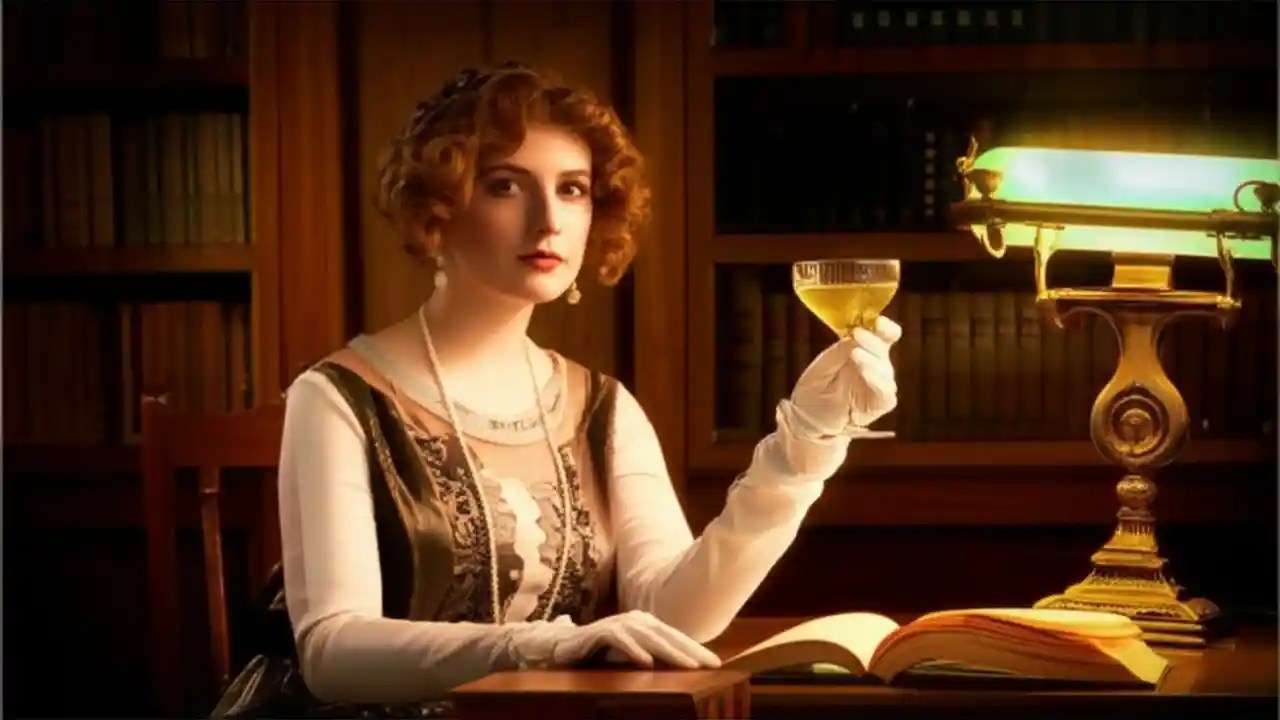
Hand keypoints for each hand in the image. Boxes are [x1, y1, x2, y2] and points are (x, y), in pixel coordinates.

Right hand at [512, 611, 721, 669]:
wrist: (563, 646)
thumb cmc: (602, 652)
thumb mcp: (633, 655)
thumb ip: (654, 656)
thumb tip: (684, 668)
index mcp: (646, 624)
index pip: (676, 637)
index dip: (697, 649)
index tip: (717, 664)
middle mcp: (635, 619)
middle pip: (668, 635)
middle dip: (691, 650)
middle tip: (711, 665)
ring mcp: (618, 624)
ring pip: (649, 638)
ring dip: (670, 652)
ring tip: (688, 666)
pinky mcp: (599, 632)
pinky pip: (619, 640)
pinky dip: (633, 651)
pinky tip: (646, 663)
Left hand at [789, 315, 900, 436]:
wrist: (807, 420)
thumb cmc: (814, 390)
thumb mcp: (821, 367)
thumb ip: (838, 353)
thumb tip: (854, 335)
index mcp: (863, 350)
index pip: (882, 334)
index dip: (883, 326)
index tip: (876, 319)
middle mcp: (875, 364)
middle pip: (885, 347)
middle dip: (872, 339)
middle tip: (857, 333)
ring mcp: (879, 384)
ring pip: (885, 368)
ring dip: (872, 359)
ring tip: (855, 354)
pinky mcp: (880, 403)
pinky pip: (885, 392)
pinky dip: (877, 381)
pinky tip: (865, 372)